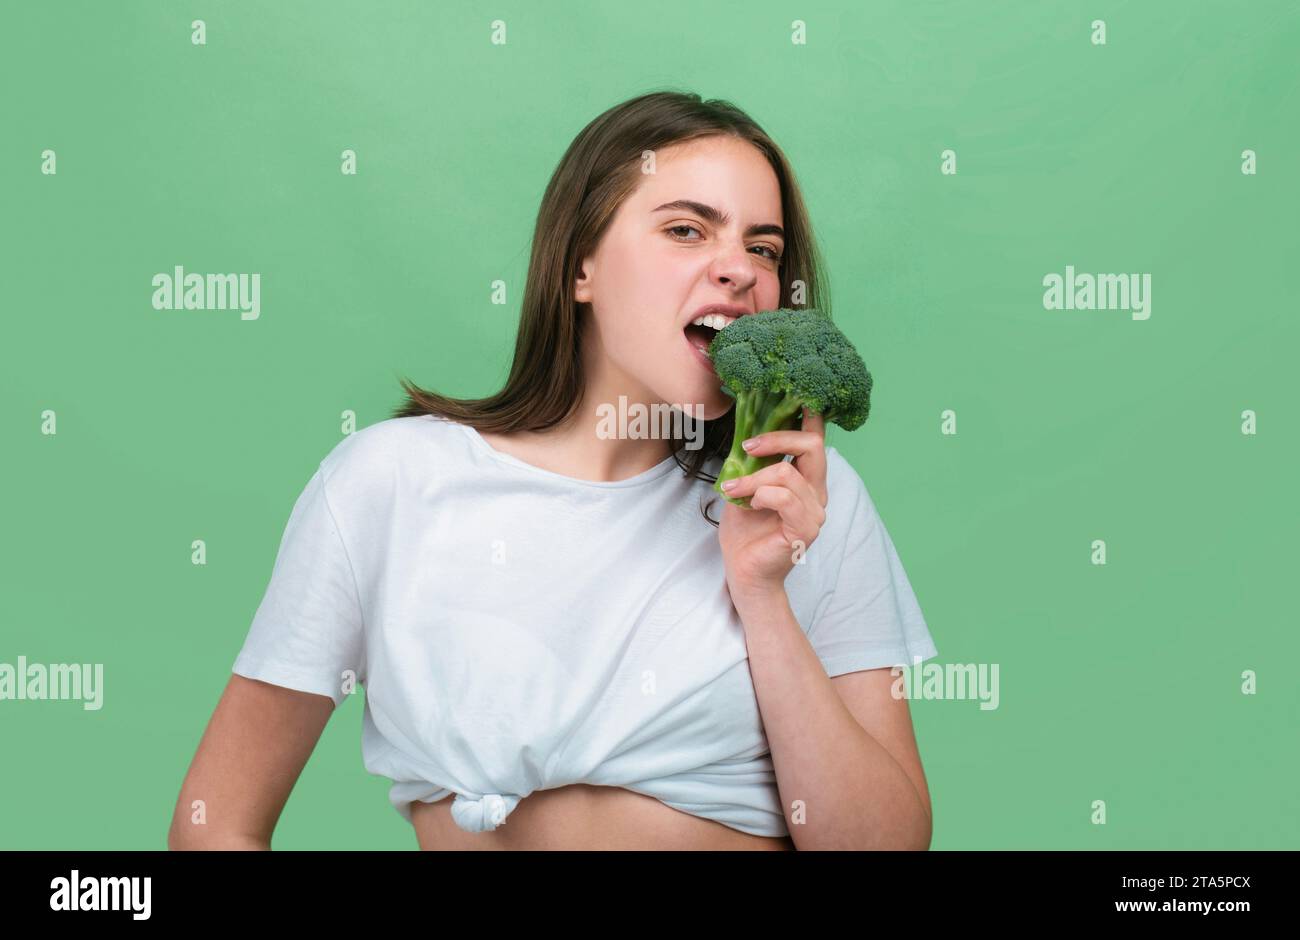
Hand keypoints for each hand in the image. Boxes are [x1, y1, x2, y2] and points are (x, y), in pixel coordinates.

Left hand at [718, 406, 827, 603]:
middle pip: (812, 445)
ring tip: (733, 487)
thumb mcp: (745, 486)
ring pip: (787, 472)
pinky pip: (784, 497)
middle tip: (747, 443)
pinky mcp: (805, 529)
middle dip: (777, 437)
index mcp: (806, 480)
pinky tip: (749, 503)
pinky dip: (760, 494)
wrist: (744, 572)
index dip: (810, 414)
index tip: (795, 391)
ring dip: (753, 476)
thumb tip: (744, 428)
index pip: (815, 439)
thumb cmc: (745, 532)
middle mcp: (817, 492)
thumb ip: (752, 461)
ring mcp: (815, 511)